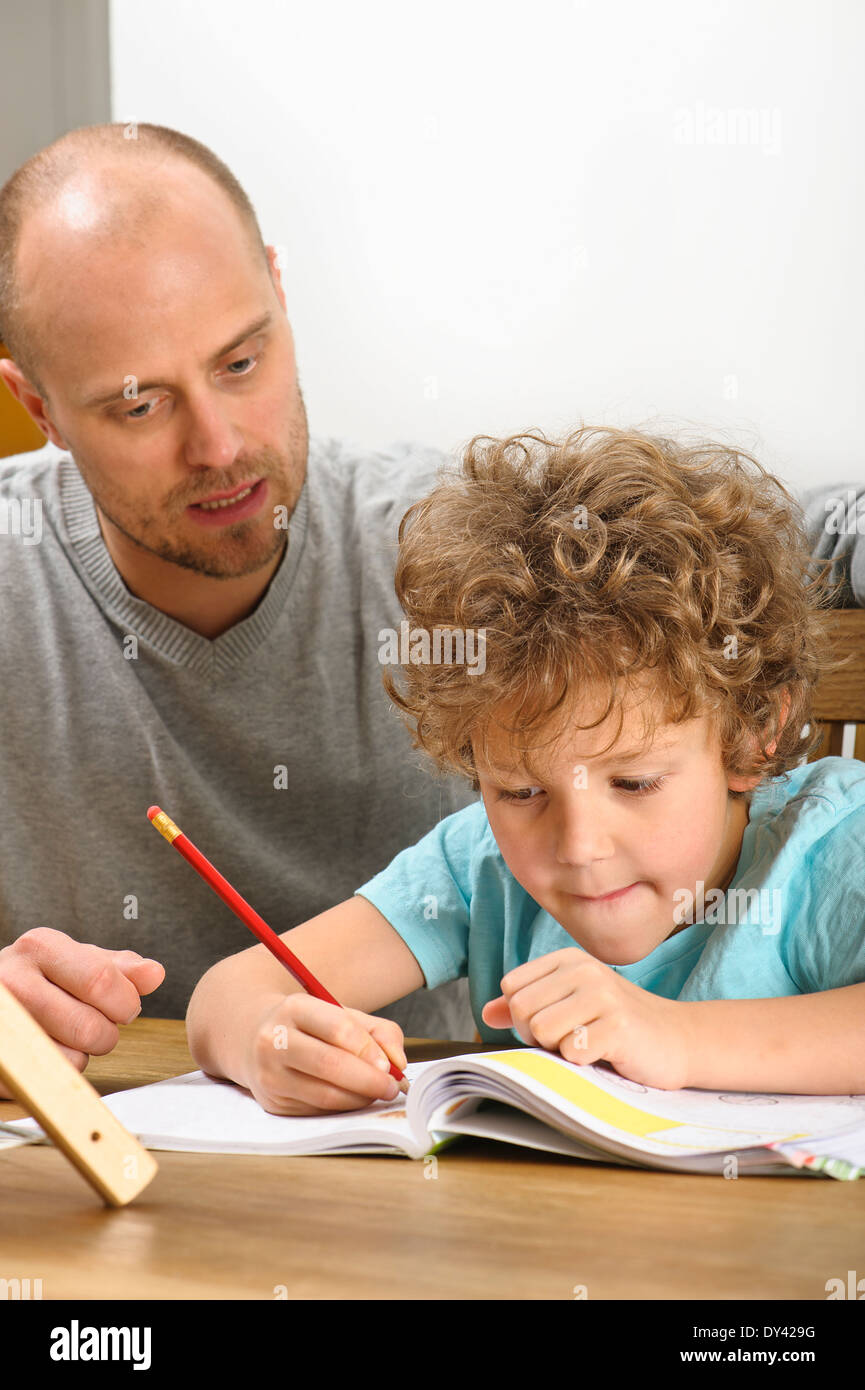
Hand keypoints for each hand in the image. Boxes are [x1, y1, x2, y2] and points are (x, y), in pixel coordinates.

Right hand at [0, 928, 164, 1097]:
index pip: (101, 980)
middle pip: (90, 1027)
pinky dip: (59, 1072)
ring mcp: (2, 1022)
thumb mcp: (75, 963)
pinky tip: (47, 1051)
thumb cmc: (37, 980)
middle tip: (94, 1025)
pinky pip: (50, 1081)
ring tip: (64, 1035)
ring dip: (82, 1055)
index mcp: (40, 947)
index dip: (124, 1002)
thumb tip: (155, 974)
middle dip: (106, 1033)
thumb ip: (118, 969)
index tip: (124, 1007)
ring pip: (73, 1059)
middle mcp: (13, 980)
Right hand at [244, 994, 407, 1114]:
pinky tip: (352, 1098)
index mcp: (294, 1008)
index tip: (390, 1065)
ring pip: (323, 1094)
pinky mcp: (272, 1102)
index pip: (338, 1029)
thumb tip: (398, 1063)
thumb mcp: (341, 1014)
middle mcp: (274, 1040)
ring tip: (376, 1093)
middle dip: (368, 1080)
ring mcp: (269, 1074)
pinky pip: (316, 1110)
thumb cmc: (310, 1026)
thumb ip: (378, 1031)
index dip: (368, 1050)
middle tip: (391, 1087)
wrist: (255, 1038)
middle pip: (329, 1064)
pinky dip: (342, 1108)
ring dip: (359, 1098)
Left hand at [481, 947, 691, 1089]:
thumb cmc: (617, 1024)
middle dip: (537, 1036)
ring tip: (588, 1045)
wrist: (676, 1039)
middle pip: (522, 1010)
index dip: (522, 1015)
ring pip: (542, 1030)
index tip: (553, 1023)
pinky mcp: (619, 1026)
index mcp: (568, 960)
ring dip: (559, 1049)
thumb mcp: (570, 1006)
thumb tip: (487, 1013)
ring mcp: (603, 995)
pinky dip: (582, 1062)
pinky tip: (605, 1054)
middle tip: (571, 1040)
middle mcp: (584, 970)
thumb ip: (528, 1006)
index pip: (512, 987)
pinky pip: (571, 1051)